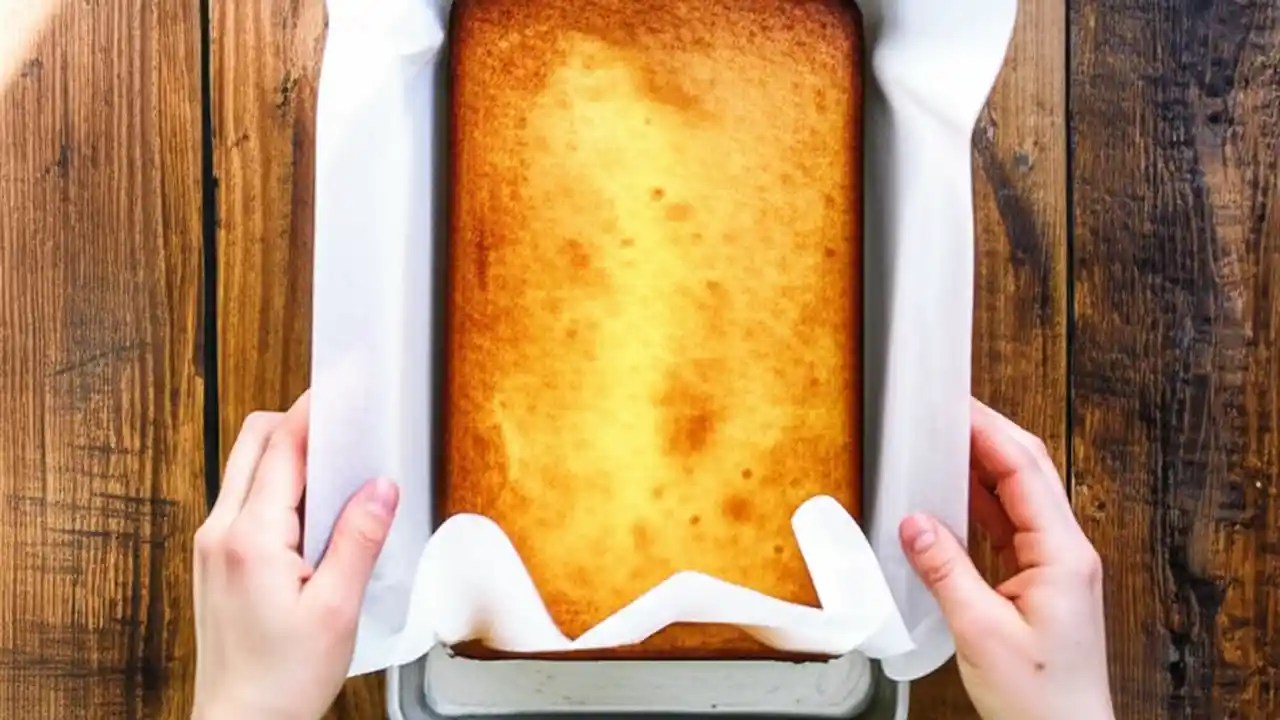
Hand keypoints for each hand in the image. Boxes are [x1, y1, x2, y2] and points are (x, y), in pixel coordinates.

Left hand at [192, 392, 399, 719]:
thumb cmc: (282, 679)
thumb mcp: (337, 609)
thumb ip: (359, 540)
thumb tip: (381, 488)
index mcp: (248, 539)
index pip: (282, 448)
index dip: (314, 410)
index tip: (341, 387)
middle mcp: (220, 534)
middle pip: (254, 443)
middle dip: (298, 424)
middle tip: (344, 426)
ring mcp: (212, 546)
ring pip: (247, 469)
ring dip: (290, 457)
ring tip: (338, 475)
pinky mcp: (216, 560)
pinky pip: (245, 500)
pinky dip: (280, 488)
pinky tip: (315, 514)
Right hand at [898, 399, 1113, 719]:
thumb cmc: (1039, 699)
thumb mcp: (980, 632)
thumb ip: (945, 571)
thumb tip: (914, 523)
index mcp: (1063, 555)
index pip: (1024, 471)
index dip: (988, 430)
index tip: (955, 403)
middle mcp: (1066, 553)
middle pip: (1027, 473)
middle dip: (988, 436)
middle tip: (946, 410)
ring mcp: (1056, 566)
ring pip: (1018, 497)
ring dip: (982, 467)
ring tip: (944, 442)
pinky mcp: (1040, 582)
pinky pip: (1009, 527)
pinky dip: (980, 504)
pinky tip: (953, 497)